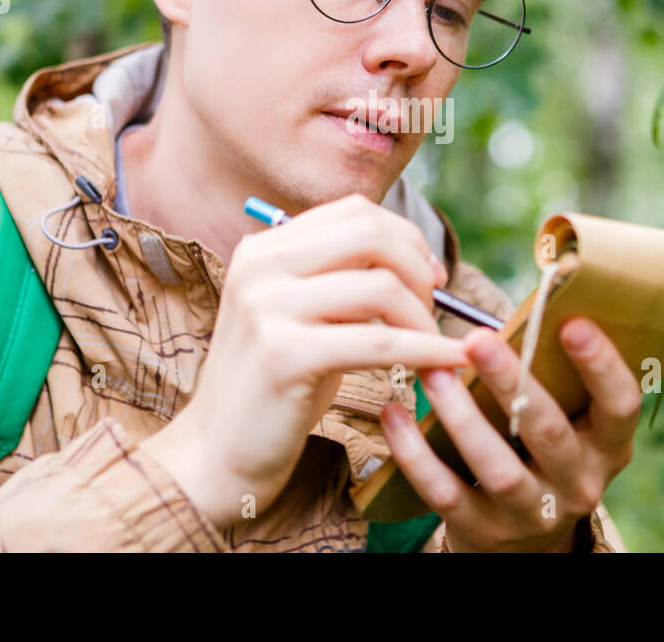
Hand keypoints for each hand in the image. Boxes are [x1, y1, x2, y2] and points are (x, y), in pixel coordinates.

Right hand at [140, 194, 468, 527]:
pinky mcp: (285, 355)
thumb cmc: (276, 387)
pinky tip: (446, 364)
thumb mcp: (302, 317)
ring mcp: (267, 308)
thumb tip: (423, 260)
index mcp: (264, 249)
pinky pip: (380, 342)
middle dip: (419, 268)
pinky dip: (426, 351)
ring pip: (381, 287)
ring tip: (431, 348)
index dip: (406, 236)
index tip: (431, 275)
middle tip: (435, 309)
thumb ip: (343, 280)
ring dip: (424, 318)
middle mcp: (260, 267)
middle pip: (371, 235)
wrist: (217, 454)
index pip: (355, 210)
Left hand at [379, 316, 639, 551]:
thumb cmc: (539, 448)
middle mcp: (579, 484)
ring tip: (431, 373)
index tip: (571, 322)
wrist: (522, 538)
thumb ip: (552, 376)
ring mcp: (533, 514)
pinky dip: (417, 455)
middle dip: (512, 383)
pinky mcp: (485, 532)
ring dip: (462, 417)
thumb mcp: (566, 420)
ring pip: (498, 468)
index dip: (601, 365)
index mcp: (607, 445)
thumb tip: (521, 308)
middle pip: (550, 433)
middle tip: (477, 340)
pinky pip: (447, 493)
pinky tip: (395, 415)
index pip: (620, 405)